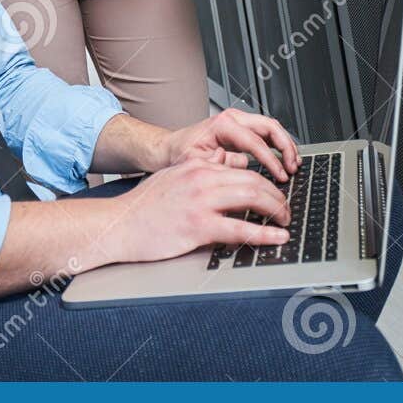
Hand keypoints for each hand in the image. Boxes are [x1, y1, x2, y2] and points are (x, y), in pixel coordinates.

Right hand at [102, 159, 290, 263]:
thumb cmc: (142, 208)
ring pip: (253, 197)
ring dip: (276, 209)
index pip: (242, 167)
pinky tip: (277, 237)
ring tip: (285, 220)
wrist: (117, 224)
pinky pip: (242, 228)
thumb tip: (225, 182)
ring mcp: (201, 201)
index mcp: (197, 165)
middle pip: (254, 180)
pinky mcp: (198, 226)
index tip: (273, 193)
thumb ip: (199, 177)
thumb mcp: (174, 180)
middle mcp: (202, 177)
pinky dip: (265, 233)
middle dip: (276, 195)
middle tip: (285, 208)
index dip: (264, 181)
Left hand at [158, 107, 300, 181]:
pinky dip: (278, 145)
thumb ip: (220, 167)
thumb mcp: (197, 165)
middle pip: (270, 126)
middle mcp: (233, 118)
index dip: (271, 160)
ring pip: (272, 127)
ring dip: (285, 145)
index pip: (255, 141)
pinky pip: (266, 133)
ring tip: (293, 164)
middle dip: (285, 147)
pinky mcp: (242, 129)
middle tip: (292, 167)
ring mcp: (239, 121)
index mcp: (222, 124)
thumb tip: (244, 171)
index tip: (280, 175)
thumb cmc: (180, 155)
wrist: (169, 149)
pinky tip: (284, 160)